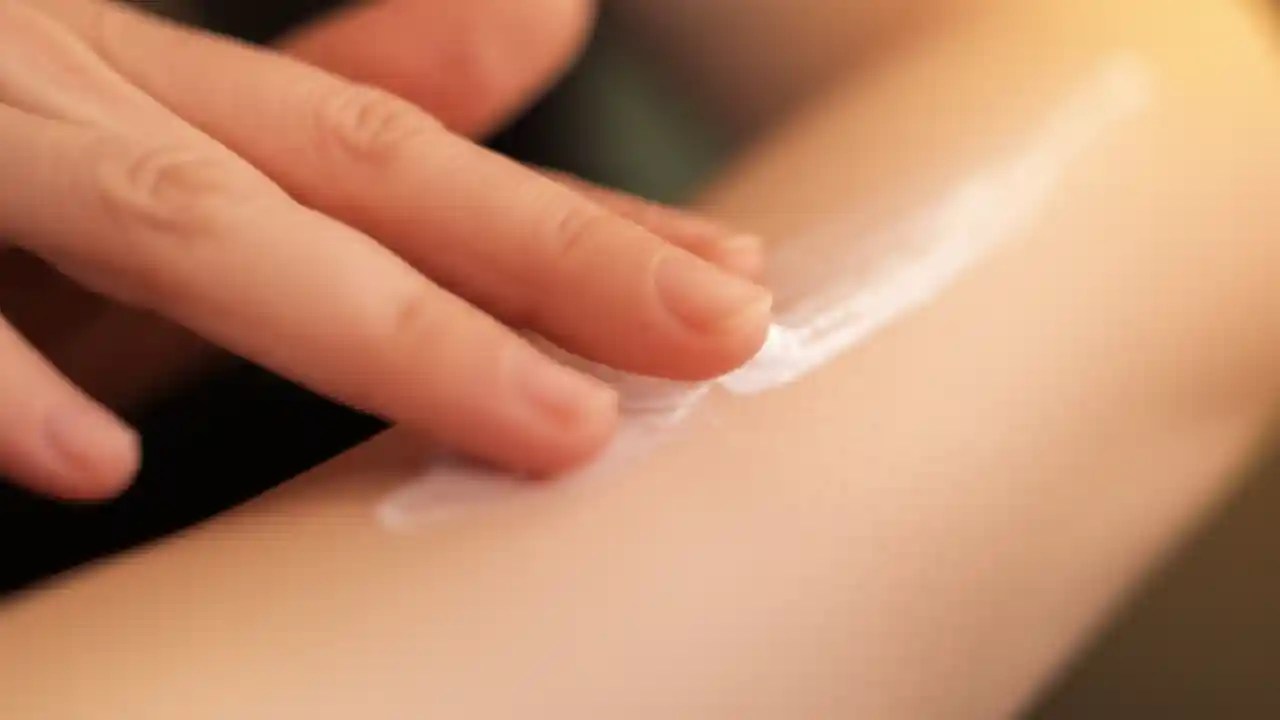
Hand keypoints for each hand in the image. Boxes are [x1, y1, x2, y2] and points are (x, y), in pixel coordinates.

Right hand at [0, 0, 771, 499]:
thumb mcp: (140, 123)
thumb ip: (332, 90)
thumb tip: (542, 14)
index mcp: (153, 87)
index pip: (404, 159)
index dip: (574, 227)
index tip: (725, 288)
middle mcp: (79, 87)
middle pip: (354, 172)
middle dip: (550, 256)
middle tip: (725, 327)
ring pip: (185, 223)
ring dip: (379, 328)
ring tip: (555, 425)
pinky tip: (82, 464)